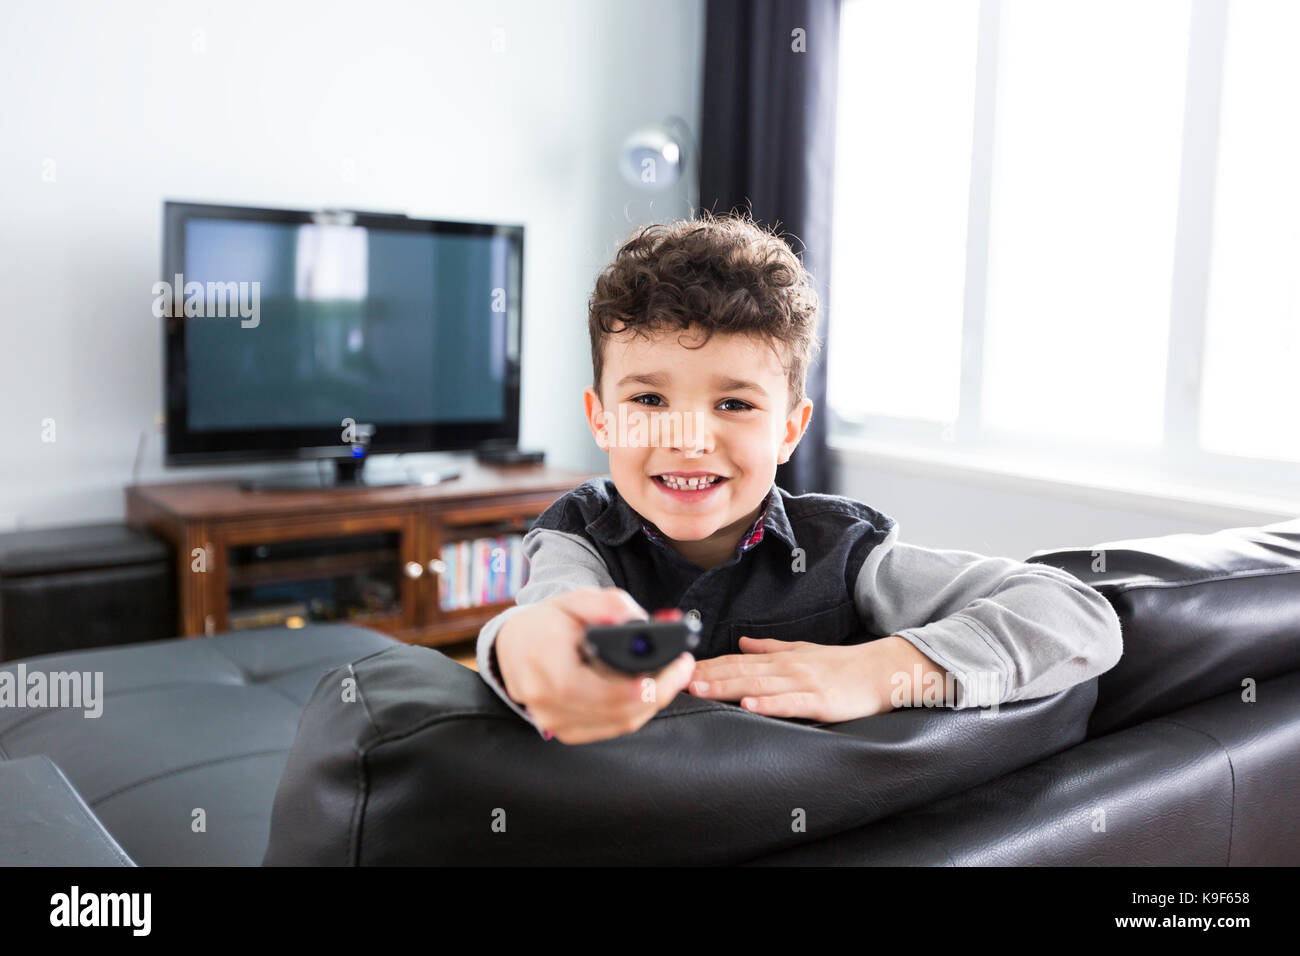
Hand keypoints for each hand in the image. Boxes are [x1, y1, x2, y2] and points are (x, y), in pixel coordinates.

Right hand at [495, 587, 695, 744]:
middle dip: (661, 690)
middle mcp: (550, 704)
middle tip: (683, 666)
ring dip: (652, 703)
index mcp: (551, 671)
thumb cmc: (546, 622)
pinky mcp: (565, 731)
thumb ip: (607, 605)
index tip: (677, 665)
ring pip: (619, 724)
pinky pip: (610, 728)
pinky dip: (634, 711)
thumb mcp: (574, 600)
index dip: (648, 686)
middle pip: (620, 712)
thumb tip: (638, 620)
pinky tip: (648, 691)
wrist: (512, 645)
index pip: (606, 692)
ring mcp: (556, 723)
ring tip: (672, 674)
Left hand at [685, 635, 949, 722]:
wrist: (879, 671)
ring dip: (728, 686)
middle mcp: (787, 668)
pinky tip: (748, 705)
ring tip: (702, 689)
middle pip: (741, 671)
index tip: (684, 668)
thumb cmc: (841, 665)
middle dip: (710, 675)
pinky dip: (768, 703)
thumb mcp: (803, 650)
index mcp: (781, 658)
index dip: (710, 664)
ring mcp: (802, 683)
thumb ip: (770, 648)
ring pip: (758, 684)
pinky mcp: (819, 701)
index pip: (738, 660)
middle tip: (681, 679)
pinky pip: (789, 703)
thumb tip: (741, 643)